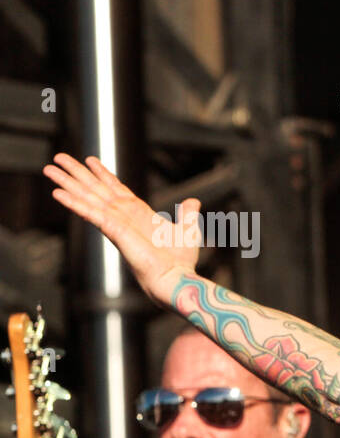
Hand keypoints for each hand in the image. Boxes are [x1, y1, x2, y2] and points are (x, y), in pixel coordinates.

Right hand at [43, 154, 202, 304]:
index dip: (102, 174)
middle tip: (56, 158)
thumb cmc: (182, 261)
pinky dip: (74, 203)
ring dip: (68, 183)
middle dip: (76, 174)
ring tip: (48, 169)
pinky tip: (58, 193)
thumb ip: (187, 213)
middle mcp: (124, 217)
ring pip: (88, 198)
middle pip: (95, 189)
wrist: (177, 278)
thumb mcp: (187, 229)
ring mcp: (117, 224)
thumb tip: (193, 201)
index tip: (89, 159)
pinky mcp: (114, 231)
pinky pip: (91, 214)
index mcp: (139, 214)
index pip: (116, 189)